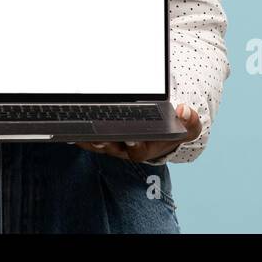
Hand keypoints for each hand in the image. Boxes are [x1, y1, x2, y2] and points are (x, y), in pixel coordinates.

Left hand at [73, 103, 200, 163]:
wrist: (161, 130)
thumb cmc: (171, 128)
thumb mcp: (187, 127)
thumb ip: (190, 122)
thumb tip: (184, 111)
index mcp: (147, 148)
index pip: (138, 149)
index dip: (134, 144)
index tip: (130, 137)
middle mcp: (127, 150)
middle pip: (113, 148)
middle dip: (104, 142)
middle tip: (96, 135)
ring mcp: (113, 146)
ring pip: (98, 144)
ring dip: (88, 139)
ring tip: (78, 131)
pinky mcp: (102, 139)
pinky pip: (88, 139)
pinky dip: (79, 134)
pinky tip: (70, 128)